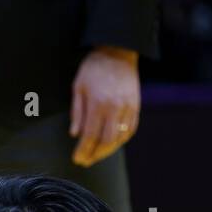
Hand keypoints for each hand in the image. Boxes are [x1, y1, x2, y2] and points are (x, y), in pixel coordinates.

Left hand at [69, 46, 139, 167]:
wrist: (118, 50)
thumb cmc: (94, 68)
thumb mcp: (78, 87)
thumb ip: (77, 112)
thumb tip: (75, 134)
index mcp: (98, 103)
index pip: (90, 134)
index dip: (84, 150)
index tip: (77, 159)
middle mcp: (115, 107)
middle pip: (106, 140)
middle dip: (96, 154)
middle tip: (86, 161)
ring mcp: (128, 106)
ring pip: (120, 137)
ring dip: (108, 150)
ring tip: (97, 155)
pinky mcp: (136, 105)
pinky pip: (131, 128)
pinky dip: (122, 139)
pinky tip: (113, 144)